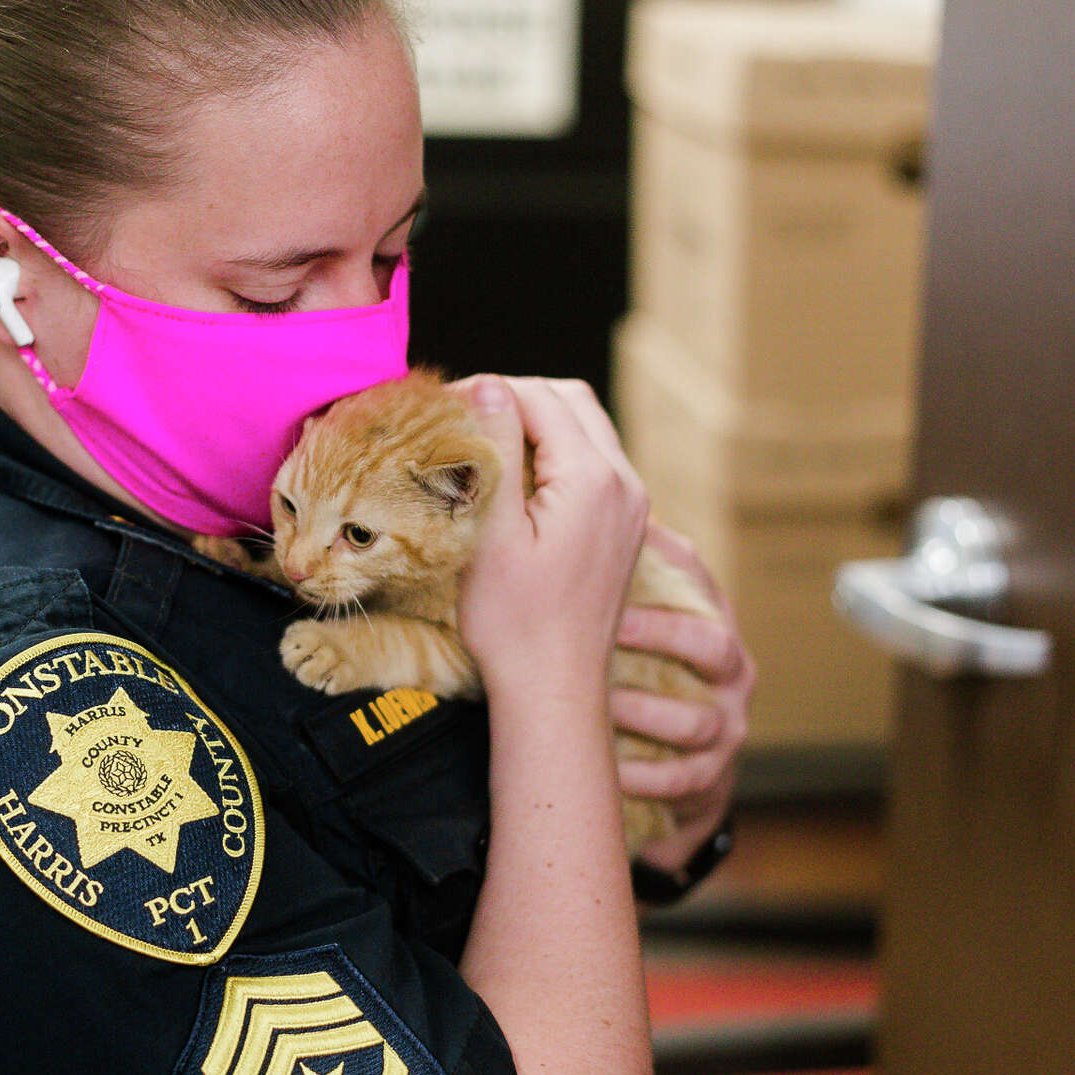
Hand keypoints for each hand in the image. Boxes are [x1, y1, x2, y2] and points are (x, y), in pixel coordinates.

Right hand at [453, 376, 650, 701]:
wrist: (555, 688)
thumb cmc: (515, 621)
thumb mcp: (492, 531)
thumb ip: (496, 451)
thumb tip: (490, 386)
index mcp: (594, 479)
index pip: (541, 397)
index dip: (489, 391)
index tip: (442, 410)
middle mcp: (625, 484)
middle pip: (572, 401)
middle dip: (515, 398)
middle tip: (462, 419)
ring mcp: (632, 506)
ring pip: (585, 430)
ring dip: (536, 425)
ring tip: (482, 447)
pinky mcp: (626, 527)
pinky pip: (593, 464)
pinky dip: (553, 455)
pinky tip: (513, 482)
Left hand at [612, 520, 754, 873]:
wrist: (668, 765)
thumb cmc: (634, 670)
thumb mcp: (631, 616)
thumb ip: (610, 572)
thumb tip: (550, 503)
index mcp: (705, 616)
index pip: (696, 577)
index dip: (663, 558)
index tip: (619, 546)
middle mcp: (728, 666)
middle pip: (713, 641)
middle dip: (662, 633)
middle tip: (611, 626)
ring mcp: (726, 721)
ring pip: (698, 717)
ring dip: (645, 712)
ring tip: (599, 703)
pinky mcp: (712, 774)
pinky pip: (684, 776)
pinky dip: (645, 773)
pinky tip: (609, 768)